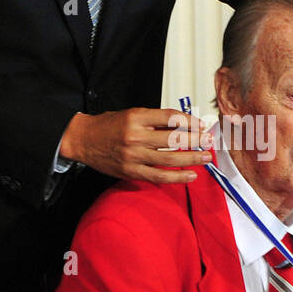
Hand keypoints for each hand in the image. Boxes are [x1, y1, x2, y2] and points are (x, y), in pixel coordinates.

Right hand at [59, 108, 211, 182]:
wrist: (83, 139)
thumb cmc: (108, 126)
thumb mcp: (131, 115)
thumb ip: (154, 120)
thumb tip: (183, 125)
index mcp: (136, 117)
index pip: (171, 117)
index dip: (190, 121)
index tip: (201, 125)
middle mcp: (136, 136)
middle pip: (174, 138)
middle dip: (196, 140)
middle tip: (209, 140)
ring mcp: (133, 156)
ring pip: (169, 158)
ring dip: (192, 158)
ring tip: (206, 157)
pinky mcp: (131, 171)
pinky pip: (158, 176)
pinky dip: (177, 176)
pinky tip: (190, 175)